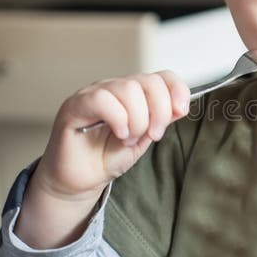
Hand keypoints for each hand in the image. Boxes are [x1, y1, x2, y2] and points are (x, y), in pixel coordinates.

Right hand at [39, 70, 190, 198]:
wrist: (80, 180)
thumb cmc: (106, 158)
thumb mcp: (143, 139)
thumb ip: (160, 120)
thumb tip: (180, 106)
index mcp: (133, 94)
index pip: (161, 76)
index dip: (176, 90)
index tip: (181, 111)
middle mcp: (114, 88)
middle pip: (149, 81)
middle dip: (159, 111)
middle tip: (154, 134)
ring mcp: (93, 94)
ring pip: (128, 89)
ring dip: (137, 119)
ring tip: (129, 139)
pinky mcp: (75, 105)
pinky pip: (102, 99)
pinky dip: (118, 118)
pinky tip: (119, 134)